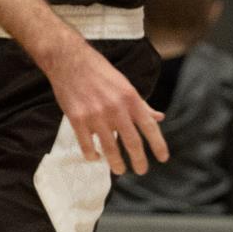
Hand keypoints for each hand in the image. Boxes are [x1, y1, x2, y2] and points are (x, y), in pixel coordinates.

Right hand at [47, 38, 166, 175]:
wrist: (69, 60)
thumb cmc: (99, 72)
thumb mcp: (125, 85)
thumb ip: (141, 104)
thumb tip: (159, 117)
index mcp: (130, 98)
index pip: (149, 126)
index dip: (158, 145)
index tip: (163, 158)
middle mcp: (115, 108)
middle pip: (132, 142)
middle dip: (139, 161)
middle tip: (142, 170)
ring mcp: (95, 115)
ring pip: (110, 148)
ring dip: (116, 163)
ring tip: (120, 170)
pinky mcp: (77, 119)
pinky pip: (87, 145)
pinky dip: (92, 155)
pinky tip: (95, 157)